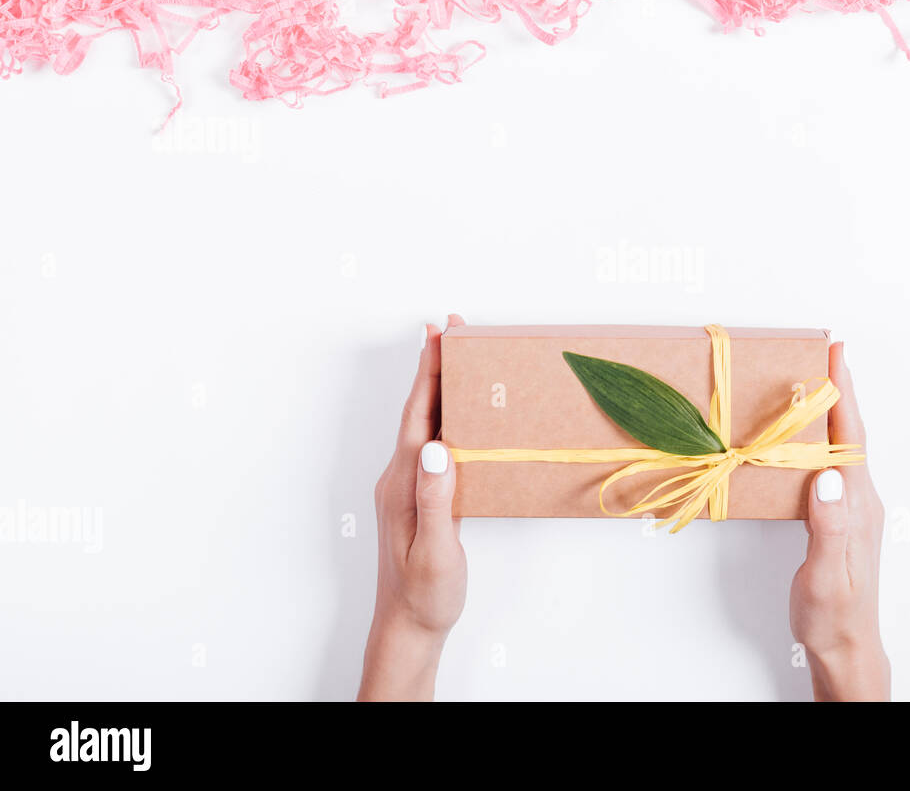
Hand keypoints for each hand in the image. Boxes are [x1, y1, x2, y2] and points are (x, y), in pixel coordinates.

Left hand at [357, 315, 466, 700]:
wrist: (408, 627)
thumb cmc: (425, 594)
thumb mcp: (436, 549)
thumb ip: (436, 498)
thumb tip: (438, 447)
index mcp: (405, 482)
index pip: (420, 415)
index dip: (430, 371)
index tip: (439, 333)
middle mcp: (403, 476)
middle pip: (421, 409)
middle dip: (436, 365)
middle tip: (452, 328)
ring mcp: (410, 485)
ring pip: (428, 423)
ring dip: (442, 387)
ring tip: (458, 356)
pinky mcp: (422, 496)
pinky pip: (436, 443)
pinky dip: (449, 417)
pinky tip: (462, 413)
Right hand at [789, 342, 889, 700]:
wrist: (845, 647)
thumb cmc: (833, 615)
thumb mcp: (827, 574)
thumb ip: (829, 526)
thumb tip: (826, 477)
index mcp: (857, 505)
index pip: (851, 438)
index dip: (843, 394)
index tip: (836, 354)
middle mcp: (859, 500)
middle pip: (848, 433)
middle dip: (837, 390)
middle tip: (822, 353)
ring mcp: (850, 509)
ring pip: (838, 448)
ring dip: (827, 413)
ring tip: (810, 383)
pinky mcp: (837, 519)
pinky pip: (828, 466)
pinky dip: (816, 441)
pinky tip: (800, 438)